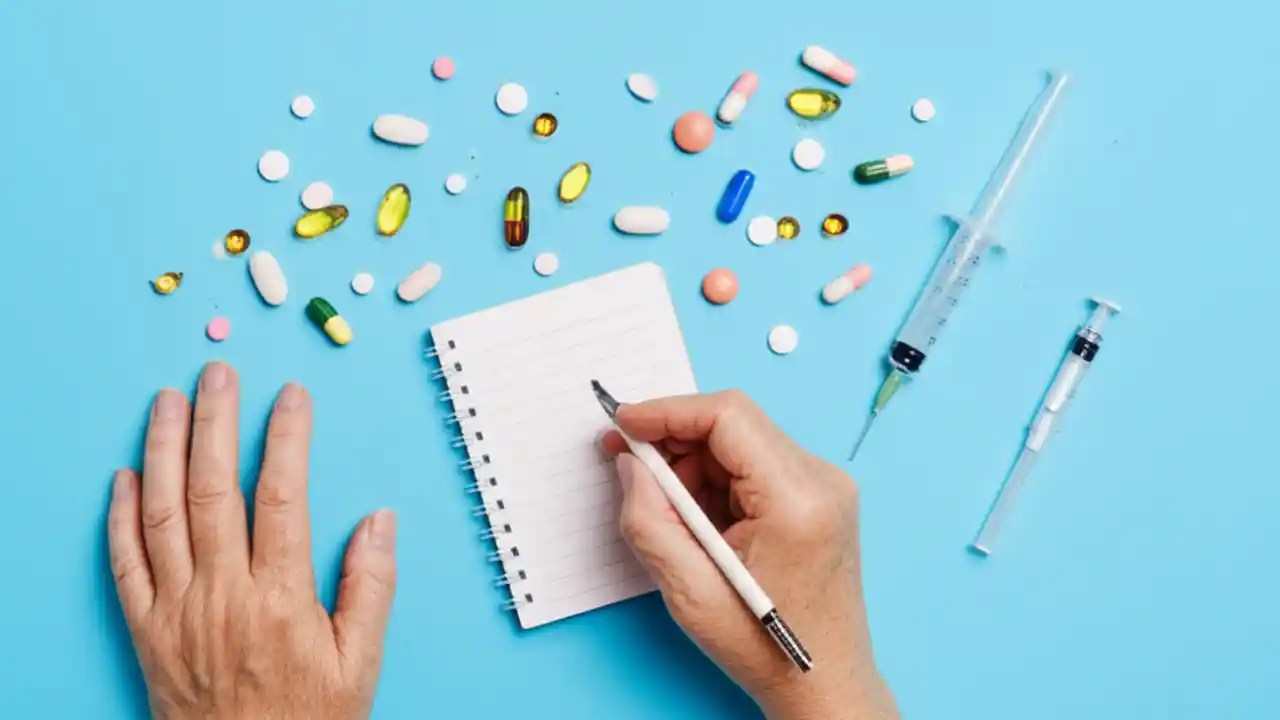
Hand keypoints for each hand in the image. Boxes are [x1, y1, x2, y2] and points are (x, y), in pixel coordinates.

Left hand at [107, 362, 396, 719]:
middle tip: (218, 373)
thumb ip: (372, 587)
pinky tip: (125, 476)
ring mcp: (176, 611)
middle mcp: (222, 594)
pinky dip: (120, 516)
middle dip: (214, 421)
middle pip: (213, 488)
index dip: (286, 436)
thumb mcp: (361, 663)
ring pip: (163, 513)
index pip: (282, 494)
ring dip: (162, 449)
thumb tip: (381, 520)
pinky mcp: (145, 632)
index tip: (291, 395)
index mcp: (281, 598)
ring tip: (167, 400)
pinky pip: (124, 564)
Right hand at [602, 390, 896, 719]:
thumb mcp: (689, 590)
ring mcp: (825, 486)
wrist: (823, 684)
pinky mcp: (817, 496)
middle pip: (734, 424)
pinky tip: (698, 518)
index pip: (728, 417)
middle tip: (627, 462)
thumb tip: (631, 463)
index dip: (668, 412)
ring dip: (693, 463)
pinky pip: (755, 464)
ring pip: (741, 442)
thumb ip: (649, 518)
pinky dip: (715, 479)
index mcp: (798, 498)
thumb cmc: (764, 647)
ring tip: (667, 510)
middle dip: (674, 438)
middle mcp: (821, 480)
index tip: (624, 423)